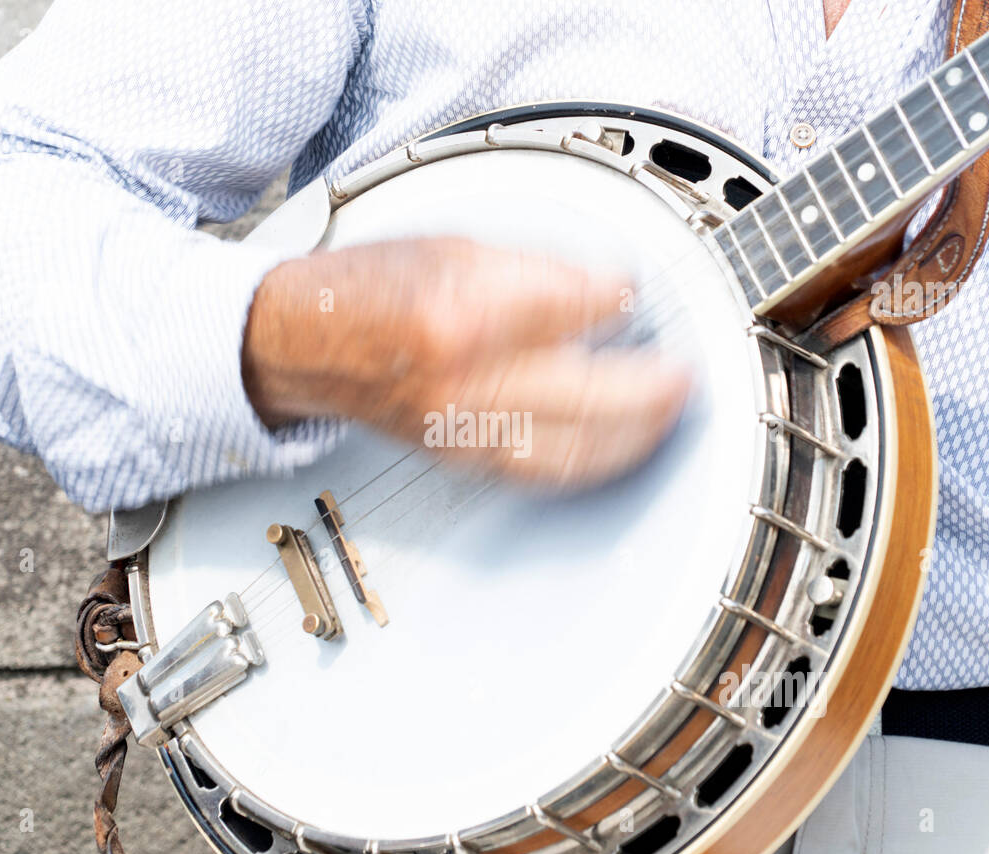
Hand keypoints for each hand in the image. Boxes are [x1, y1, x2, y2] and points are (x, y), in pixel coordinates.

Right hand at [242, 237, 691, 489]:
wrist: (304, 345)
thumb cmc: (368, 290)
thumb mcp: (452, 247)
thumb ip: (534, 270)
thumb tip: (604, 289)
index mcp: (464, 312)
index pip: (577, 308)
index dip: (619, 296)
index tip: (633, 290)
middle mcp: (468, 381)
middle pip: (592, 394)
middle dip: (653, 385)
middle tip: (684, 373)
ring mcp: (467, 429)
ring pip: (577, 448)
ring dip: (637, 434)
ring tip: (668, 413)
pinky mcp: (464, 458)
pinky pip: (546, 472)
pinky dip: (594, 461)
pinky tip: (621, 447)